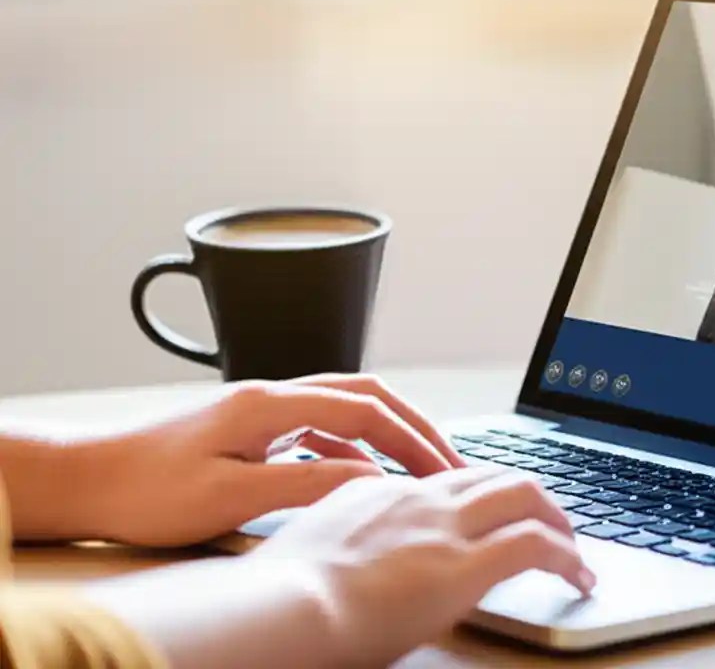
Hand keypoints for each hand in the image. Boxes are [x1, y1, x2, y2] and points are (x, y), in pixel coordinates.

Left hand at [66, 374, 466, 546]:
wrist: (84, 479)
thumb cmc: (144, 490)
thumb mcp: (231, 496)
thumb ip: (306, 482)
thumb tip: (370, 477)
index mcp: (270, 404)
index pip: (366, 409)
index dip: (413, 438)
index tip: (444, 470)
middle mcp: (271, 396)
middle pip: (366, 396)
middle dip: (415, 427)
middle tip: (450, 463)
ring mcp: (261, 410)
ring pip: (346, 410)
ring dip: (388, 437)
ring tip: (418, 471)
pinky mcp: (251, 429)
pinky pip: (320, 429)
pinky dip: (353, 448)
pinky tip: (359, 476)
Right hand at [252, 468, 593, 665]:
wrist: (280, 610)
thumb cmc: (276, 598)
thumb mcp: (305, 550)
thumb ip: (337, 539)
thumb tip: (345, 556)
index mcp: (376, 492)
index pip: (444, 478)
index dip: (478, 493)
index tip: (492, 512)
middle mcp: (418, 497)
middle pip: (494, 475)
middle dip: (530, 495)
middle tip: (548, 522)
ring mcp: (446, 525)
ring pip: (526, 495)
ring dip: (557, 520)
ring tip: (571, 548)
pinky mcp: (469, 562)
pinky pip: (539, 544)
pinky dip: (568, 557)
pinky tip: (578, 577)